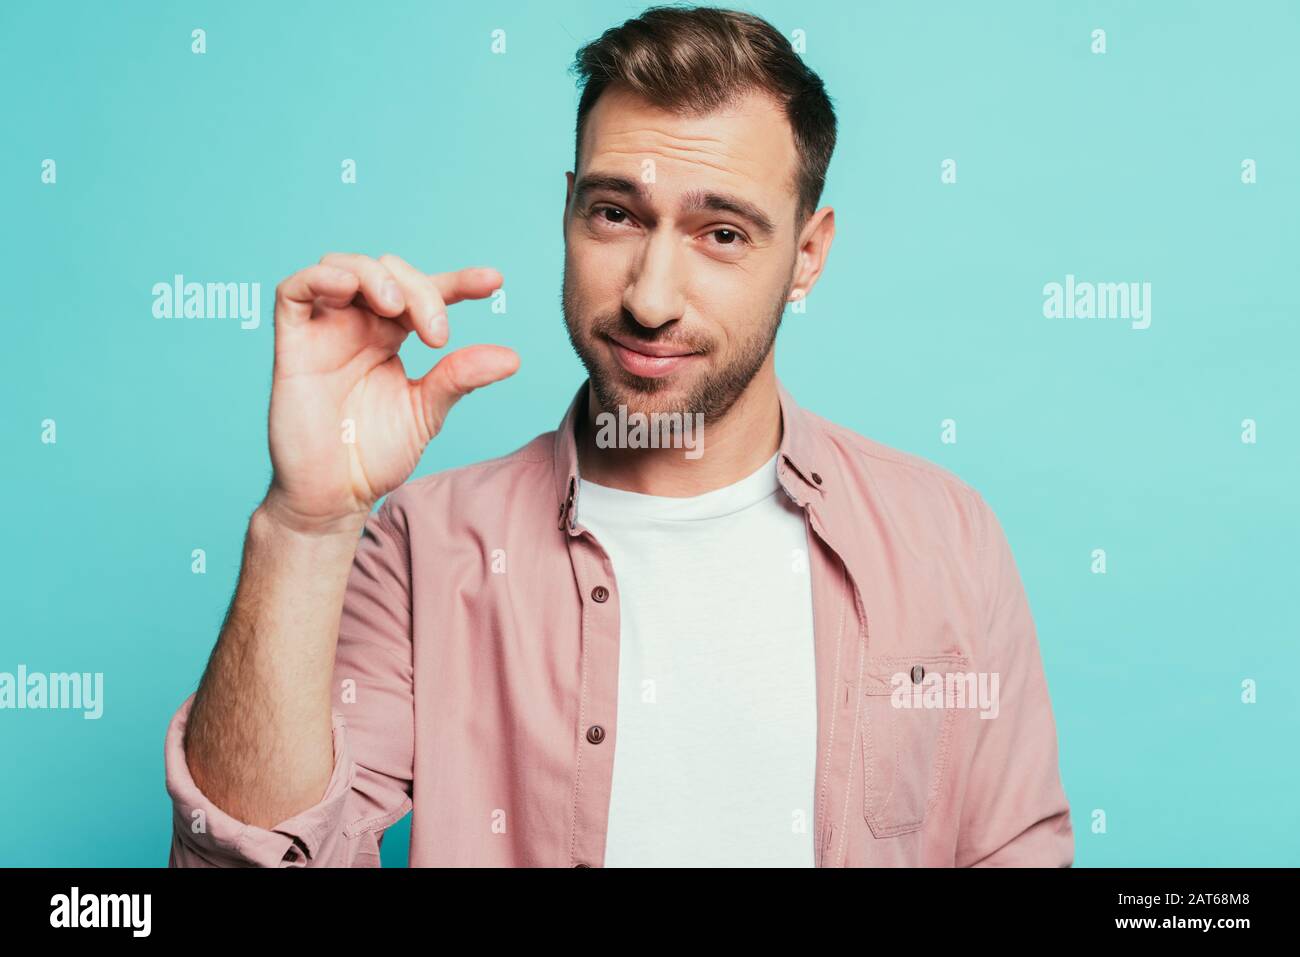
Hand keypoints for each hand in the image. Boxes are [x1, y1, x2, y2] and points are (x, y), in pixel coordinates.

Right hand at [261, 253, 517, 532]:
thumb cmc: (372, 455)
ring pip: (342, 266)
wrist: (333, 496)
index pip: (426, 293)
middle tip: (438, 336)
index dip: (459, 281)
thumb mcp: (426, 412)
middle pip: (388, 272)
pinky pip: (294, 291)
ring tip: (398, 309)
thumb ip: (460, 379)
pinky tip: (348, 288)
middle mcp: (358, 325)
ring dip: (375, 275)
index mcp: (390, 337)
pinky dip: (320, 277)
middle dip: (420, 290)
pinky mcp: (292, 344)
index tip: (494, 281)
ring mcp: (323, 331)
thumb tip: (512, 357)